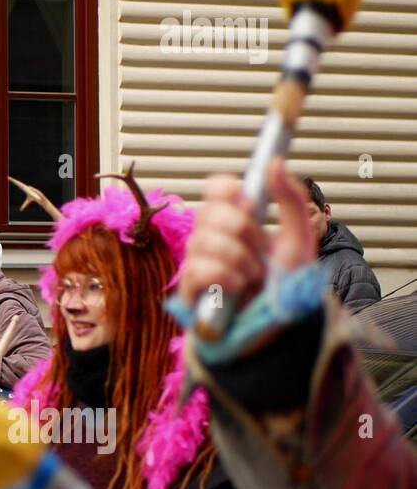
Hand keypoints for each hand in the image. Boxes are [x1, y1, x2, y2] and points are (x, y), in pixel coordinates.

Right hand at [179, 158, 316, 311]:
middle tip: (260, 253)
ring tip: (253, 277)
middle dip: (245, 233)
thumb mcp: (299, 239)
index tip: (250, 203)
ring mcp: (198, 260)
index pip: (216, 188)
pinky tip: (238, 289)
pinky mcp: (189, 287)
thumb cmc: (286, 285)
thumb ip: (291, 200)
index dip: (228, 189)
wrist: (280, 326)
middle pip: (211, 212)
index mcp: (236, 220)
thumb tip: (275, 162)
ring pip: (205, 240)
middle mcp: (212, 236)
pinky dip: (226, 277)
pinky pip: (199, 268)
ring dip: (240, 260)